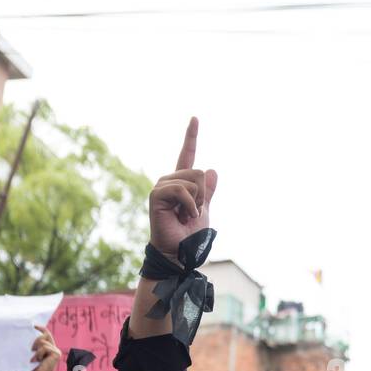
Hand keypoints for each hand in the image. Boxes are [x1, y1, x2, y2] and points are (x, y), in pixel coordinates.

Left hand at [29, 324, 61, 370]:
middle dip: (35, 340)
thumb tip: (29, 334)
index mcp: (49, 347)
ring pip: (43, 341)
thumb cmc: (33, 368)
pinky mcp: (56, 354)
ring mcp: (56, 351)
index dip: (41, 328)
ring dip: (35, 349)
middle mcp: (54, 348)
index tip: (33, 326)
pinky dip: (38, 353)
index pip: (47, 334)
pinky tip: (36, 360)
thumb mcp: (32, 353)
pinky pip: (45, 347)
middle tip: (30, 350)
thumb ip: (34, 345)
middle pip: (45, 335)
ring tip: (33, 359)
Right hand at [149, 117, 218, 256]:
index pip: (187, 155)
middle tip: (192, 213)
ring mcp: (161, 186)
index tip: (195, 117)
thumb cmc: (189, 236)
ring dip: (197, 202)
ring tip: (185, 216)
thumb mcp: (204, 211)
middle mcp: (169, 181)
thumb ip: (208, 193)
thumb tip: (213, 170)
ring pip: (193, 181)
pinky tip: (182, 217)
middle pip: (199, 172)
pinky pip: (182, 190)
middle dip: (204, 195)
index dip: (191, 136)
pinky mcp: (156, 195)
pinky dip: (189, 206)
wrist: (179, 253)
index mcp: (182, 183)